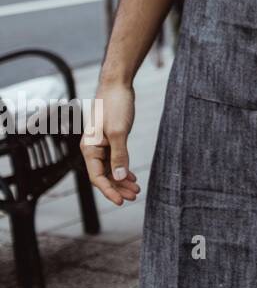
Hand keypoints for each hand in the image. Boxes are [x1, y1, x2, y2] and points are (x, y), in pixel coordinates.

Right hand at [81, 77, 140, 205]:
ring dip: (121, 179)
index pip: (97, 177)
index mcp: (90, 149)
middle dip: (118, 187)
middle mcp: (92, 148)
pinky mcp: (109, 138)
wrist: (116, 85)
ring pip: (109, 168)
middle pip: (103, 175)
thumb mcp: (119, 132)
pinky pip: (113, 159)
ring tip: (136, 189)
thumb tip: (119, 177)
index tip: (121, 202)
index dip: (109, 190)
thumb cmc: (115, 106)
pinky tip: (131, 176)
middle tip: (134, 197)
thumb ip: (119, 155)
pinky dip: (122, 168)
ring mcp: (101, 144)